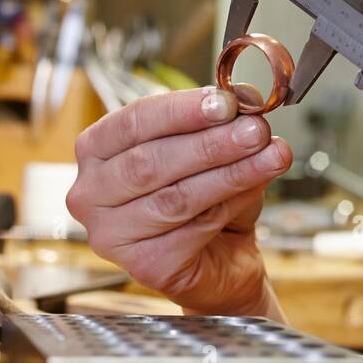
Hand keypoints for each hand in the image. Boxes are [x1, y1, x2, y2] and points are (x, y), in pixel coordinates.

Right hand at [68, 87, 291, 315]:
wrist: (225, 259)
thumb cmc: (208, 199)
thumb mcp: (217, 150)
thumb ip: (226, 123)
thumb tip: (245, 96)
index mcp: (97, 150)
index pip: (134, 121)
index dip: (182, 110)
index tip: (227, 102)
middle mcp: (91, 193)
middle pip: (149, 162)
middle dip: (210, 143)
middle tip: (255, 130)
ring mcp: (111, 235)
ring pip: (175, 197)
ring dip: (230, 173)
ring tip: (271, 155)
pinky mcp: (144, 266)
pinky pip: (193, 229)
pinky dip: (231, 204)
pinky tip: (257, 189)